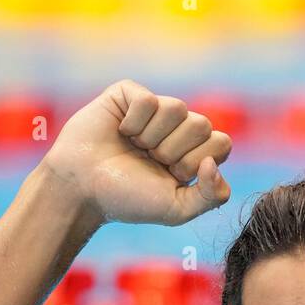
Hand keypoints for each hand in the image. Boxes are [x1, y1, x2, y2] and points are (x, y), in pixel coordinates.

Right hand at [41, 79, 231, 226]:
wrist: (82, 188)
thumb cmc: (128, 199)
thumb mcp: (177, 209)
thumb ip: (211, 195)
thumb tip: (214, 163)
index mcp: (194, 153)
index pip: (221, 143)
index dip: (196, 162)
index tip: (172, 175)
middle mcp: (178, 129)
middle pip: (202, 125)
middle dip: (174, 151)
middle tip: (150, 161)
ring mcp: (155, 110)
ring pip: (177, 108)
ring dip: (153, 137)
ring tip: (134, 147)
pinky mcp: (130, 94)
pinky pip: (148, 100)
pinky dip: (134, 122)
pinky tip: (121, 131)